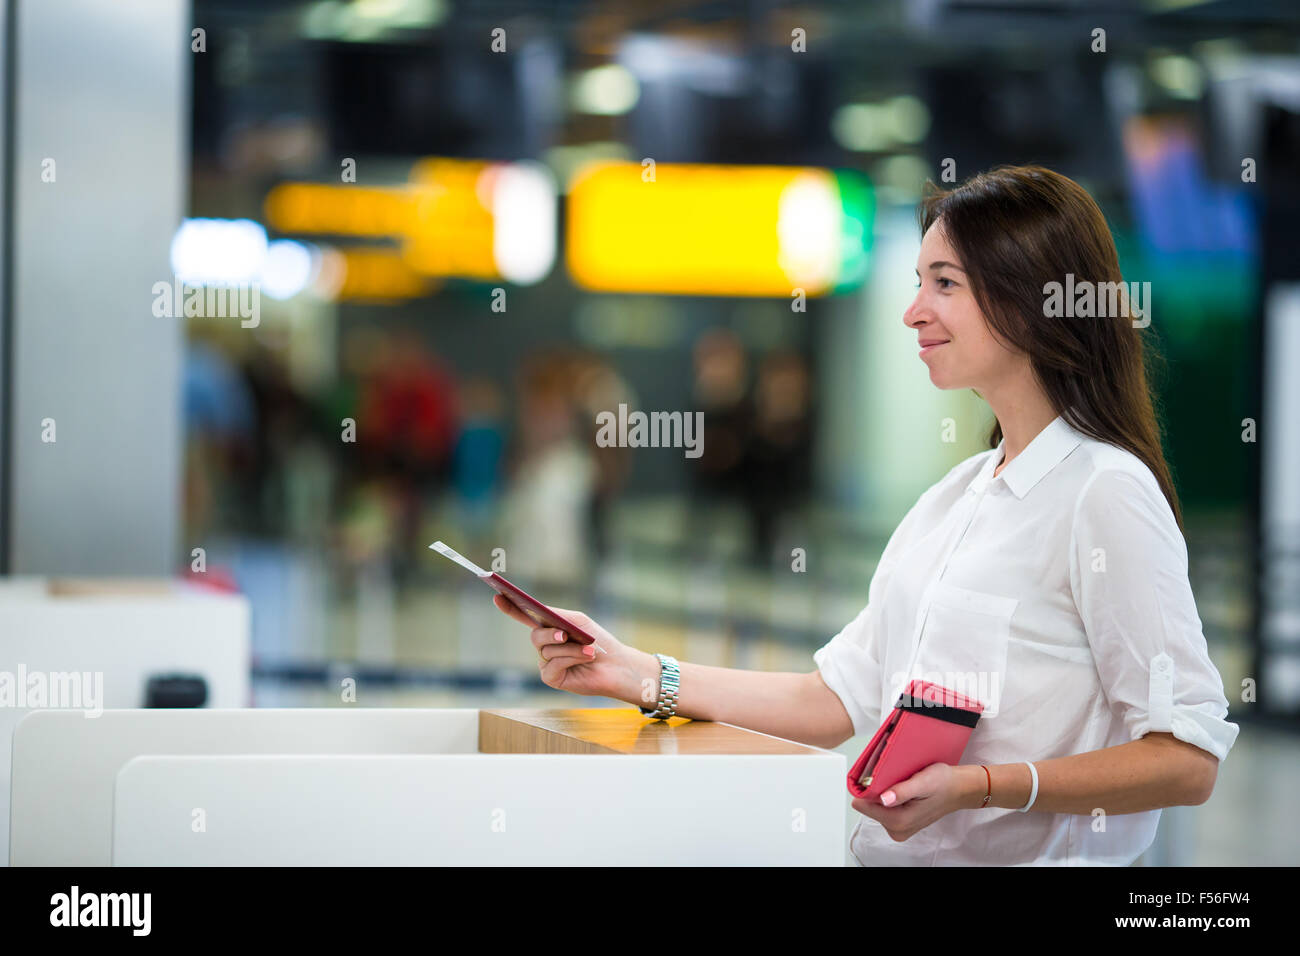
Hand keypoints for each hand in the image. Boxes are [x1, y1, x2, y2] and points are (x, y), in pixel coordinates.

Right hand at [491, 594, 655, 701]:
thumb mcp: (578, 621)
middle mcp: (545, 645)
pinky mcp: (551, 678)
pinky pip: (551, 665)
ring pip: (546, 651)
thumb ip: (557, 616)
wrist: (615, 664)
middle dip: (551, 634)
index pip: (524, 616)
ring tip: (589, 651)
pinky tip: (585, 660)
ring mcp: (546, 662)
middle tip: (565, 635)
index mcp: (549, 628)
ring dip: (570, 649)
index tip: (498, 595)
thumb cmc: (598, 641)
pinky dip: (570, 660)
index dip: (510, 607)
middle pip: (535, 635)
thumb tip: (539, 614)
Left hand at [851, 763, 973, 841]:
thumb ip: (903, 792)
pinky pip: (883, 808)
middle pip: (868, 806)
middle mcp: (897, 829)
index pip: (863, 805)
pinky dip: (889, 797)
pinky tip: (902, 790)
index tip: (878, 777)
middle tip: (895, 779)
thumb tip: (884, 799)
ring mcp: (898, 828)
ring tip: (901, 784)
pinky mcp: (900, 824)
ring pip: (874, 807)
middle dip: (877, 790)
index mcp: (900, 821)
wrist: (958, 790)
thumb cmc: (943, 783)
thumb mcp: (923, 782)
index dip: (867, 788)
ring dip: (883, 793)